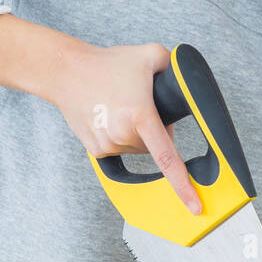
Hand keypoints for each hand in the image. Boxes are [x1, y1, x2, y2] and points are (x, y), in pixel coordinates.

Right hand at [49, 42, 202, 213]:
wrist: (66, 71)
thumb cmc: (108, 63)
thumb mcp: (152, 54)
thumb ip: (178, 67)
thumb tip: (191, 84)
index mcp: (140, 116)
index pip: (167, 158)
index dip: (183, 185)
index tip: (195, 206)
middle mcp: (123, 134)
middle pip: (154, 146)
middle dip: (156, 131)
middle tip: (141, 103)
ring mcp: (107, 144)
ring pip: (138, 149)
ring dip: (138, 134)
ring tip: (122, 106)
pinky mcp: (96, 150)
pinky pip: (121, 150)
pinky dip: (122, 137)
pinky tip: (110, 116)